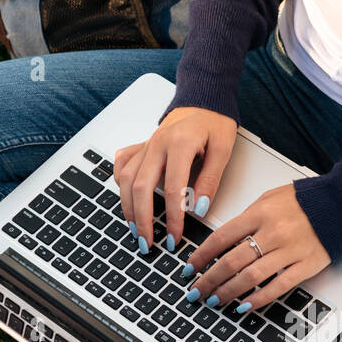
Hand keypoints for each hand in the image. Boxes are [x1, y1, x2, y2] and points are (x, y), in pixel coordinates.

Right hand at [112, 106, 236, 251]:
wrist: (203, 99)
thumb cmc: (214, 122)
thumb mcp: (223, 149)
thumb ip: (210, 180)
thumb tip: (199, 209)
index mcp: (179, 144)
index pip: (172, 189)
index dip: (173, 218)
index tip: (175, 237)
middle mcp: (157, 144)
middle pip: (140, 187)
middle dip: (142, 220)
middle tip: (147, 243)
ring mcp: (146, 144)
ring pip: (125, 179)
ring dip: (127, 207)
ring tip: (136, 229)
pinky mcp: (141, 145)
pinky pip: (122, 165)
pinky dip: (119, 183)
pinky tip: (125, 199)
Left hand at [182, 184, 330, 311]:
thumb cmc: (306, 200)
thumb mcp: (269, 198)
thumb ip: (248, 218)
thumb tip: (224, 240)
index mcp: (259, 213)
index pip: (220, 238)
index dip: (201, 256)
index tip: (189, 269)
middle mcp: (272, 232)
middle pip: (231, 261)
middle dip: (209, 280)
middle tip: (196, 292)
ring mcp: (289, 251)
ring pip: (251, 277)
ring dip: (228, 292)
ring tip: (215, 301)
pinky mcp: (306, 265)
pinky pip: (278, 287)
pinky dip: (258, 299)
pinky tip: (244, 306)